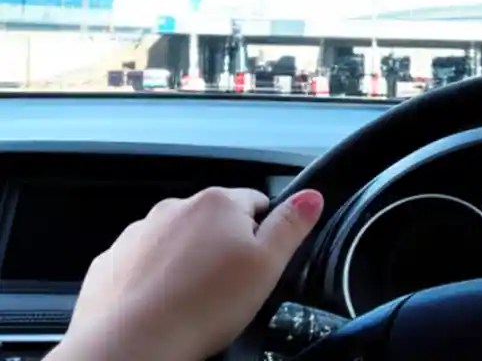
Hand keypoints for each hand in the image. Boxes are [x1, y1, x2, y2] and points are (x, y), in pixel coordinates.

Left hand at [47, 187, 323, 360]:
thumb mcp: (268, 266)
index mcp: (218, 203)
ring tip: (195, 303)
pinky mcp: (111, 262)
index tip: (261, 265)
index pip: (257, 203)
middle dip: (224, 248)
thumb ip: (291, 226)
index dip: (265, 235)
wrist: (132, 344)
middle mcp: (175, 208)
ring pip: (177, 242)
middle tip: (231, 290)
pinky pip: (142, 264)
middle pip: (215, 222)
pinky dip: (154, 280)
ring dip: (188, 263)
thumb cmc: (204, 306)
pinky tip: (163, 307)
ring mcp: (138, 234)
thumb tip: (311, 196)